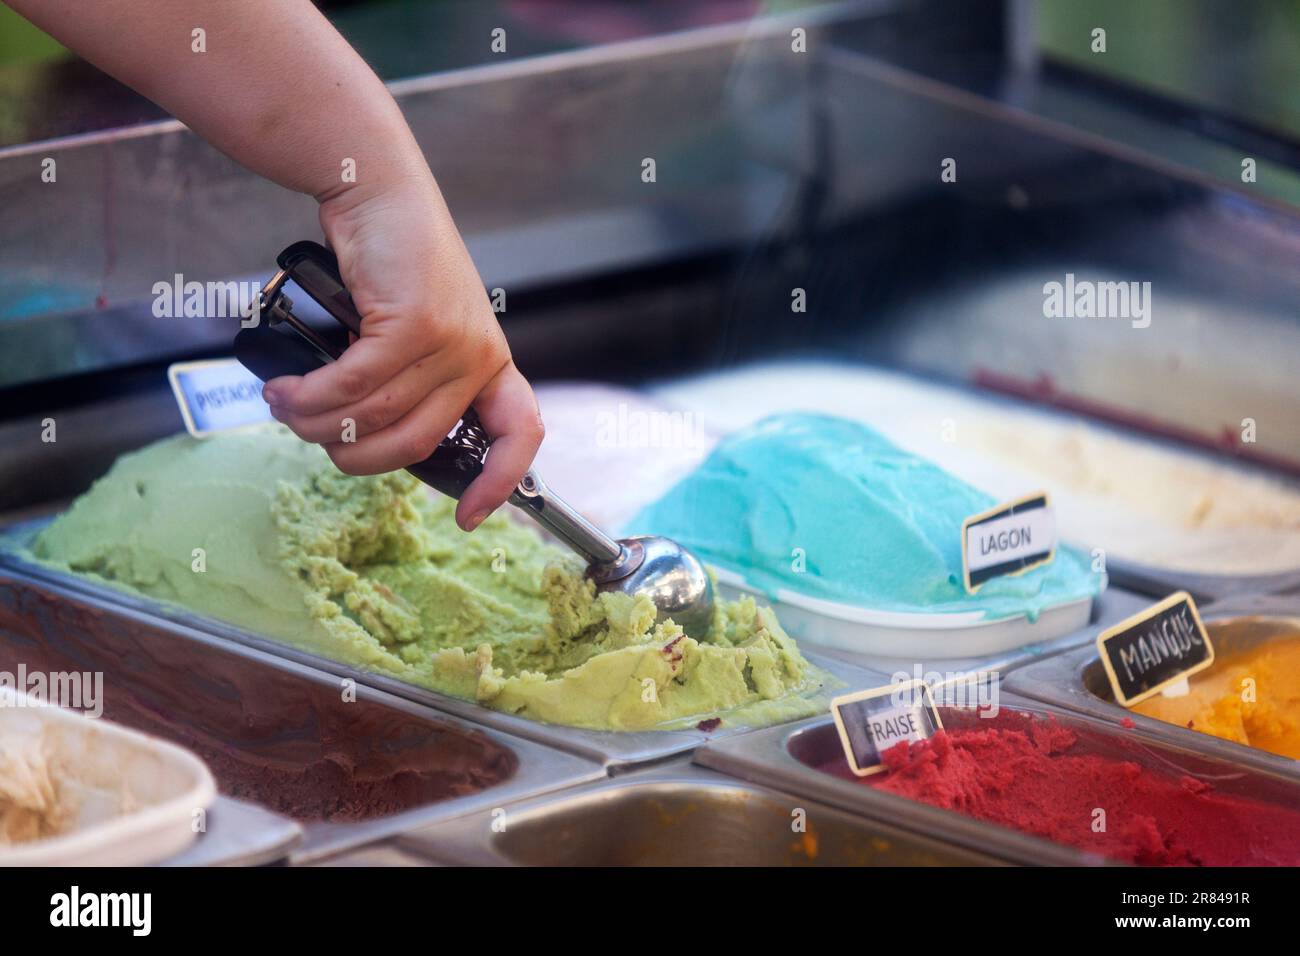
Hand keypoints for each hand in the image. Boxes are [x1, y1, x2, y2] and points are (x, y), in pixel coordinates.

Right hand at [261, 172, 543, 530]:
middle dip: (358, 455)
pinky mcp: (415, 322)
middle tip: (315, 439)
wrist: (378, 192)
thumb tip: (369, 437)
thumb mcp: (416, 328)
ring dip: (320, 423)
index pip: (520, 433)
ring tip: (285, 408)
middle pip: (420, 441)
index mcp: (489, 363)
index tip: (471, 518)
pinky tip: (288, 391)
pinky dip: (315, 395)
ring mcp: (452, 340)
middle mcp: (479, 355)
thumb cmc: (391, 263)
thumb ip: (410, 380)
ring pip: (380, 414)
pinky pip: (357, 383)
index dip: (500, 481)